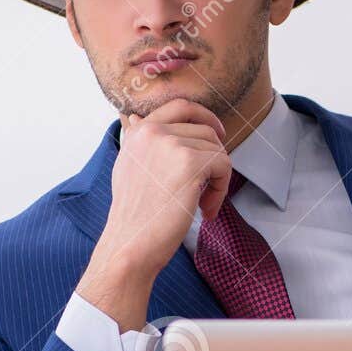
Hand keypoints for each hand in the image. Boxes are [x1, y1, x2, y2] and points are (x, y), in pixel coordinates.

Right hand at [76, 99, 232, 330]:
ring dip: (218, 178)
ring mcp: (171, 144)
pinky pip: (224, 165)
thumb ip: (137, 142)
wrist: (130, 244)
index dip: (204, 116)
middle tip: (211, 184)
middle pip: (205, 129)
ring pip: (217, 148)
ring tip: (203, 204)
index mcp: (139, 131)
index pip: (180, 105)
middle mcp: (152, 131)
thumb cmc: (133, 215)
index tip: (217, 136)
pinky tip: (206, 210)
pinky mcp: (190, 163)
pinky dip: (222, 190)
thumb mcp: (127, 168)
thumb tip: (136, 119)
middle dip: (214, 157)